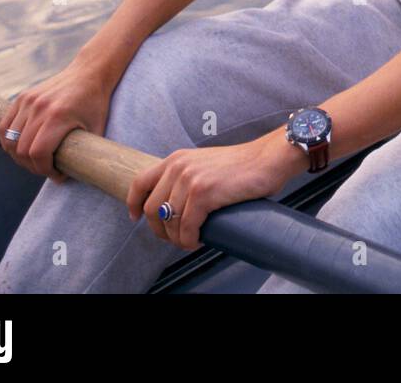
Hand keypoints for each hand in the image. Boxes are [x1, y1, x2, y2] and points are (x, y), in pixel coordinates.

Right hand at [0, 58, 116, 182]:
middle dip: (33, 166)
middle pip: (21, 150)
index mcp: (58, 116)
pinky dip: (9, 141)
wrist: (89, 72)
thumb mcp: (97, 129)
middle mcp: (39, 108)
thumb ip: (84, 152)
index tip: (56, 174)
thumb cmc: (96, 103)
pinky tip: (22, 147)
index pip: (37, 153)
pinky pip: (4, 126)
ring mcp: (27, 101)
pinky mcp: (21, 98)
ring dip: (19, 156)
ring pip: (9, 140)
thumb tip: (71, 177)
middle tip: (46, 169)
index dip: (44, 169)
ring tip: (35, 160)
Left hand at [127, 136, 304, 251]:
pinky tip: (198, 241)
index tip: (135, 218)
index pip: (139, 182)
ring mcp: (189, 180)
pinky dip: (189, 240)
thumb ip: (187, 175)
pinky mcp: (203, 194)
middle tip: (174, 238)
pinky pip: (186, 227)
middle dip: (160, 230)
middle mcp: (178, 167)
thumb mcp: (205, 163)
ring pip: (169, 222)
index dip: (133, 204)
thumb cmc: (243, 165)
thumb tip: (176, 202)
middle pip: (151, 209)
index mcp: (176, 159)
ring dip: (177, 239)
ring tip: (190, 241)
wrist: (268, 159)